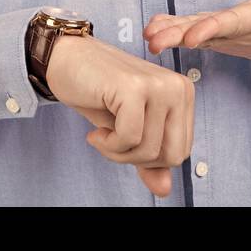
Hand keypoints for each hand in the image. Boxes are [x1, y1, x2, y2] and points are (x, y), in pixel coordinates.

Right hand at [44, 33, 194, 198]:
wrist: (66, 59)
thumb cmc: (98, 93)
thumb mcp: (128, 131)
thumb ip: (149, 159)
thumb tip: (164, 190)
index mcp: (184, 94)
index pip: (181, 151)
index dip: (150, 159)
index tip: (126, 139)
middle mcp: (177, 86)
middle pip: (171, 155)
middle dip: (136, 159)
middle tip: (112, 141)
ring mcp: (158, 85)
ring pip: (149, 151)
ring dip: (117, 153)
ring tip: (102, 133)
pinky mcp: (134, 88)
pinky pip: (129, 139)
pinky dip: (108, 144)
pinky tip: (95, 132)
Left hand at [143, 0, 250, 67]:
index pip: (235, 22)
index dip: (214, 28)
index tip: (193, 35)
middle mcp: (239, 31)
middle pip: (208, 34)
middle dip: (181, 36)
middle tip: (156, 41)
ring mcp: (224, 36)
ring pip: (195, 35)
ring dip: (171, 35)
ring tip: (149, 37)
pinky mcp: (214, 35)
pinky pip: (191, 33)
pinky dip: (173, 30)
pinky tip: (152, 27)